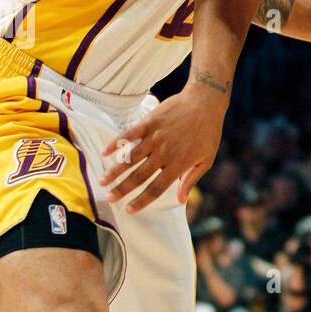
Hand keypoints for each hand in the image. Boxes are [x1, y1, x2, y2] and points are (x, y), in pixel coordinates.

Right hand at [100, 79, 227, 212]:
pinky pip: (128, 134)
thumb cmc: (208, 132)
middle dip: (122, 189)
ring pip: (130, 157)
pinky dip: (115, 143)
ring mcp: (155, 137)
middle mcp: (164, 153)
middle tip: (109, 199)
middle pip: (139, 176)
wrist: (205, 102)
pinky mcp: (149, 122)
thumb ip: (191, 179)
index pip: (156, 188)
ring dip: (114, 171)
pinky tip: (103, 151)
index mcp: (178, 164)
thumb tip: (181, 201)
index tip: (129, 209)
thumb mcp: (206, 159)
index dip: (142, 200)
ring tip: (102, 181)